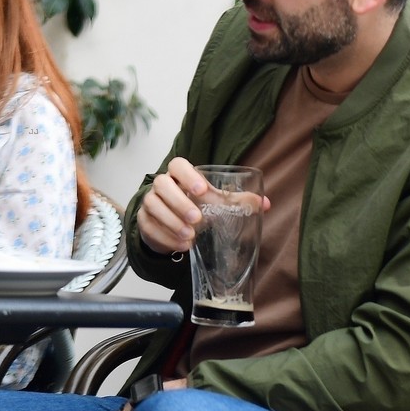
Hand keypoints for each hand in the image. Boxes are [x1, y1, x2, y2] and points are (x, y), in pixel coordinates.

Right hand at [136, 157, 269, 254]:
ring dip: (172, 222)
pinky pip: (149, 227)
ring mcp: (150, 203)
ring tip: (190, 236)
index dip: (188, 175)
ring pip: (153, 206)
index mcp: (180, 176)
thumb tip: (265, 204)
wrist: (175, 226)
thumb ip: (237, 202)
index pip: (178, 165)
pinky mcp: (144, 222)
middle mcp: (162, 186)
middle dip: (179, 202)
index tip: (202, 190)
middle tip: (197, 219)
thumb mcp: (216, 203)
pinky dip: (166, 237)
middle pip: (162, 185)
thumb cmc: (197, 208)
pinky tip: (182, 245)